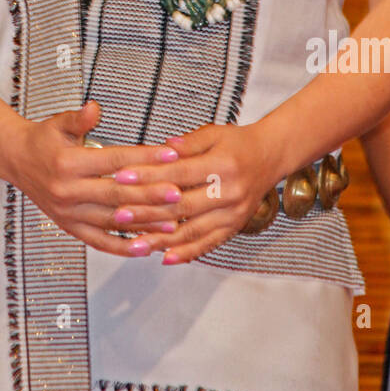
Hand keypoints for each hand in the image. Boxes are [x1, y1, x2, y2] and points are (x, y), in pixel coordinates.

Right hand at [9, 99, 188, 256]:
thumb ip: (79, 118)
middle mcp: (67, 191)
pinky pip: (100, 242)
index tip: (170, 155)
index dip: (143, 157)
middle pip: (116, 195)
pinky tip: (146, 248)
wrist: (16, 160)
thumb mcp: (58, 123)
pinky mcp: (70, 228)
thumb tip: (93, 108)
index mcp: (68, 163)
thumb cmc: (43, 140)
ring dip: (143, 224)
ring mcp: (69, 213)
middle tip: (178, 193)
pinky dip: (123, 247)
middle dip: (150, 195)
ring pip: (112, 222)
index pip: (113, 161)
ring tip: (172, 223)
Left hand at [108, 120, 279, 263]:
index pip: (178, 174)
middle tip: (118, 215)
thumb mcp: (214, 133)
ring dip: (161, 240)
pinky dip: (186, 253)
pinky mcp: (234, 227)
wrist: (271, 156)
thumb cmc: (238, 143)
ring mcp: (233, 214)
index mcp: (222, 165)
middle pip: (181, 206)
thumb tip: (161, 149)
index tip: (121, 177)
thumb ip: (187, 143)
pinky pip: (208, 244)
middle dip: (147, 212)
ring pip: (192, 231)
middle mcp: (229, 193)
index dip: (148, 176)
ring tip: (134, 244)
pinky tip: (164, 257)